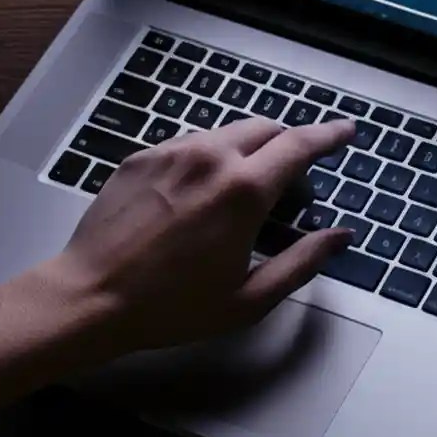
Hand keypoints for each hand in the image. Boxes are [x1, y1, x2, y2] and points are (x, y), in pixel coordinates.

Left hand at [46, 117, 355, 355]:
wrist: (89, 299)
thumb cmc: (171, 307)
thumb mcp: (250, 298)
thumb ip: (303, 261)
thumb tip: (340, 236)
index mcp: (243, 191)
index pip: (301, 144)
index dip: (330, 135)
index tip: (347, 132)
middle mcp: (210, 159)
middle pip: (267, 129)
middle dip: (290, 148)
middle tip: (291, 191)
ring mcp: (171, 153)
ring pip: (228, 134)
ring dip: (249, 154)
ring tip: (242, 198)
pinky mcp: (142, 158)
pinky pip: (191, 145)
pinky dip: (211, 160)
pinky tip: (201, 198)